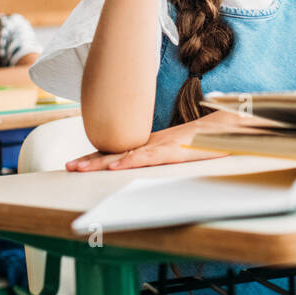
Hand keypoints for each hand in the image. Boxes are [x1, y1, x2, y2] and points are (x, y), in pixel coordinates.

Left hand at [65, 124, 219, 170]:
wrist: (226, 126)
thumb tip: (149, 161)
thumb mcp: (181, 148)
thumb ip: (165, 153)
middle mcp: (151, 143)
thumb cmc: (207, 139)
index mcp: (152, 143)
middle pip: (115, 152)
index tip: (77, 163)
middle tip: (68, 167)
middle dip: (90, 160)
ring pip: (124, 155)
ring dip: (100, 163)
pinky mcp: (172, 151)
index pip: (119, 151)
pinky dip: (129, 162)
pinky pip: (146, 158)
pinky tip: (114, 167)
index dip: (97, 157)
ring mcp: (160, 146)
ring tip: (79, 168)